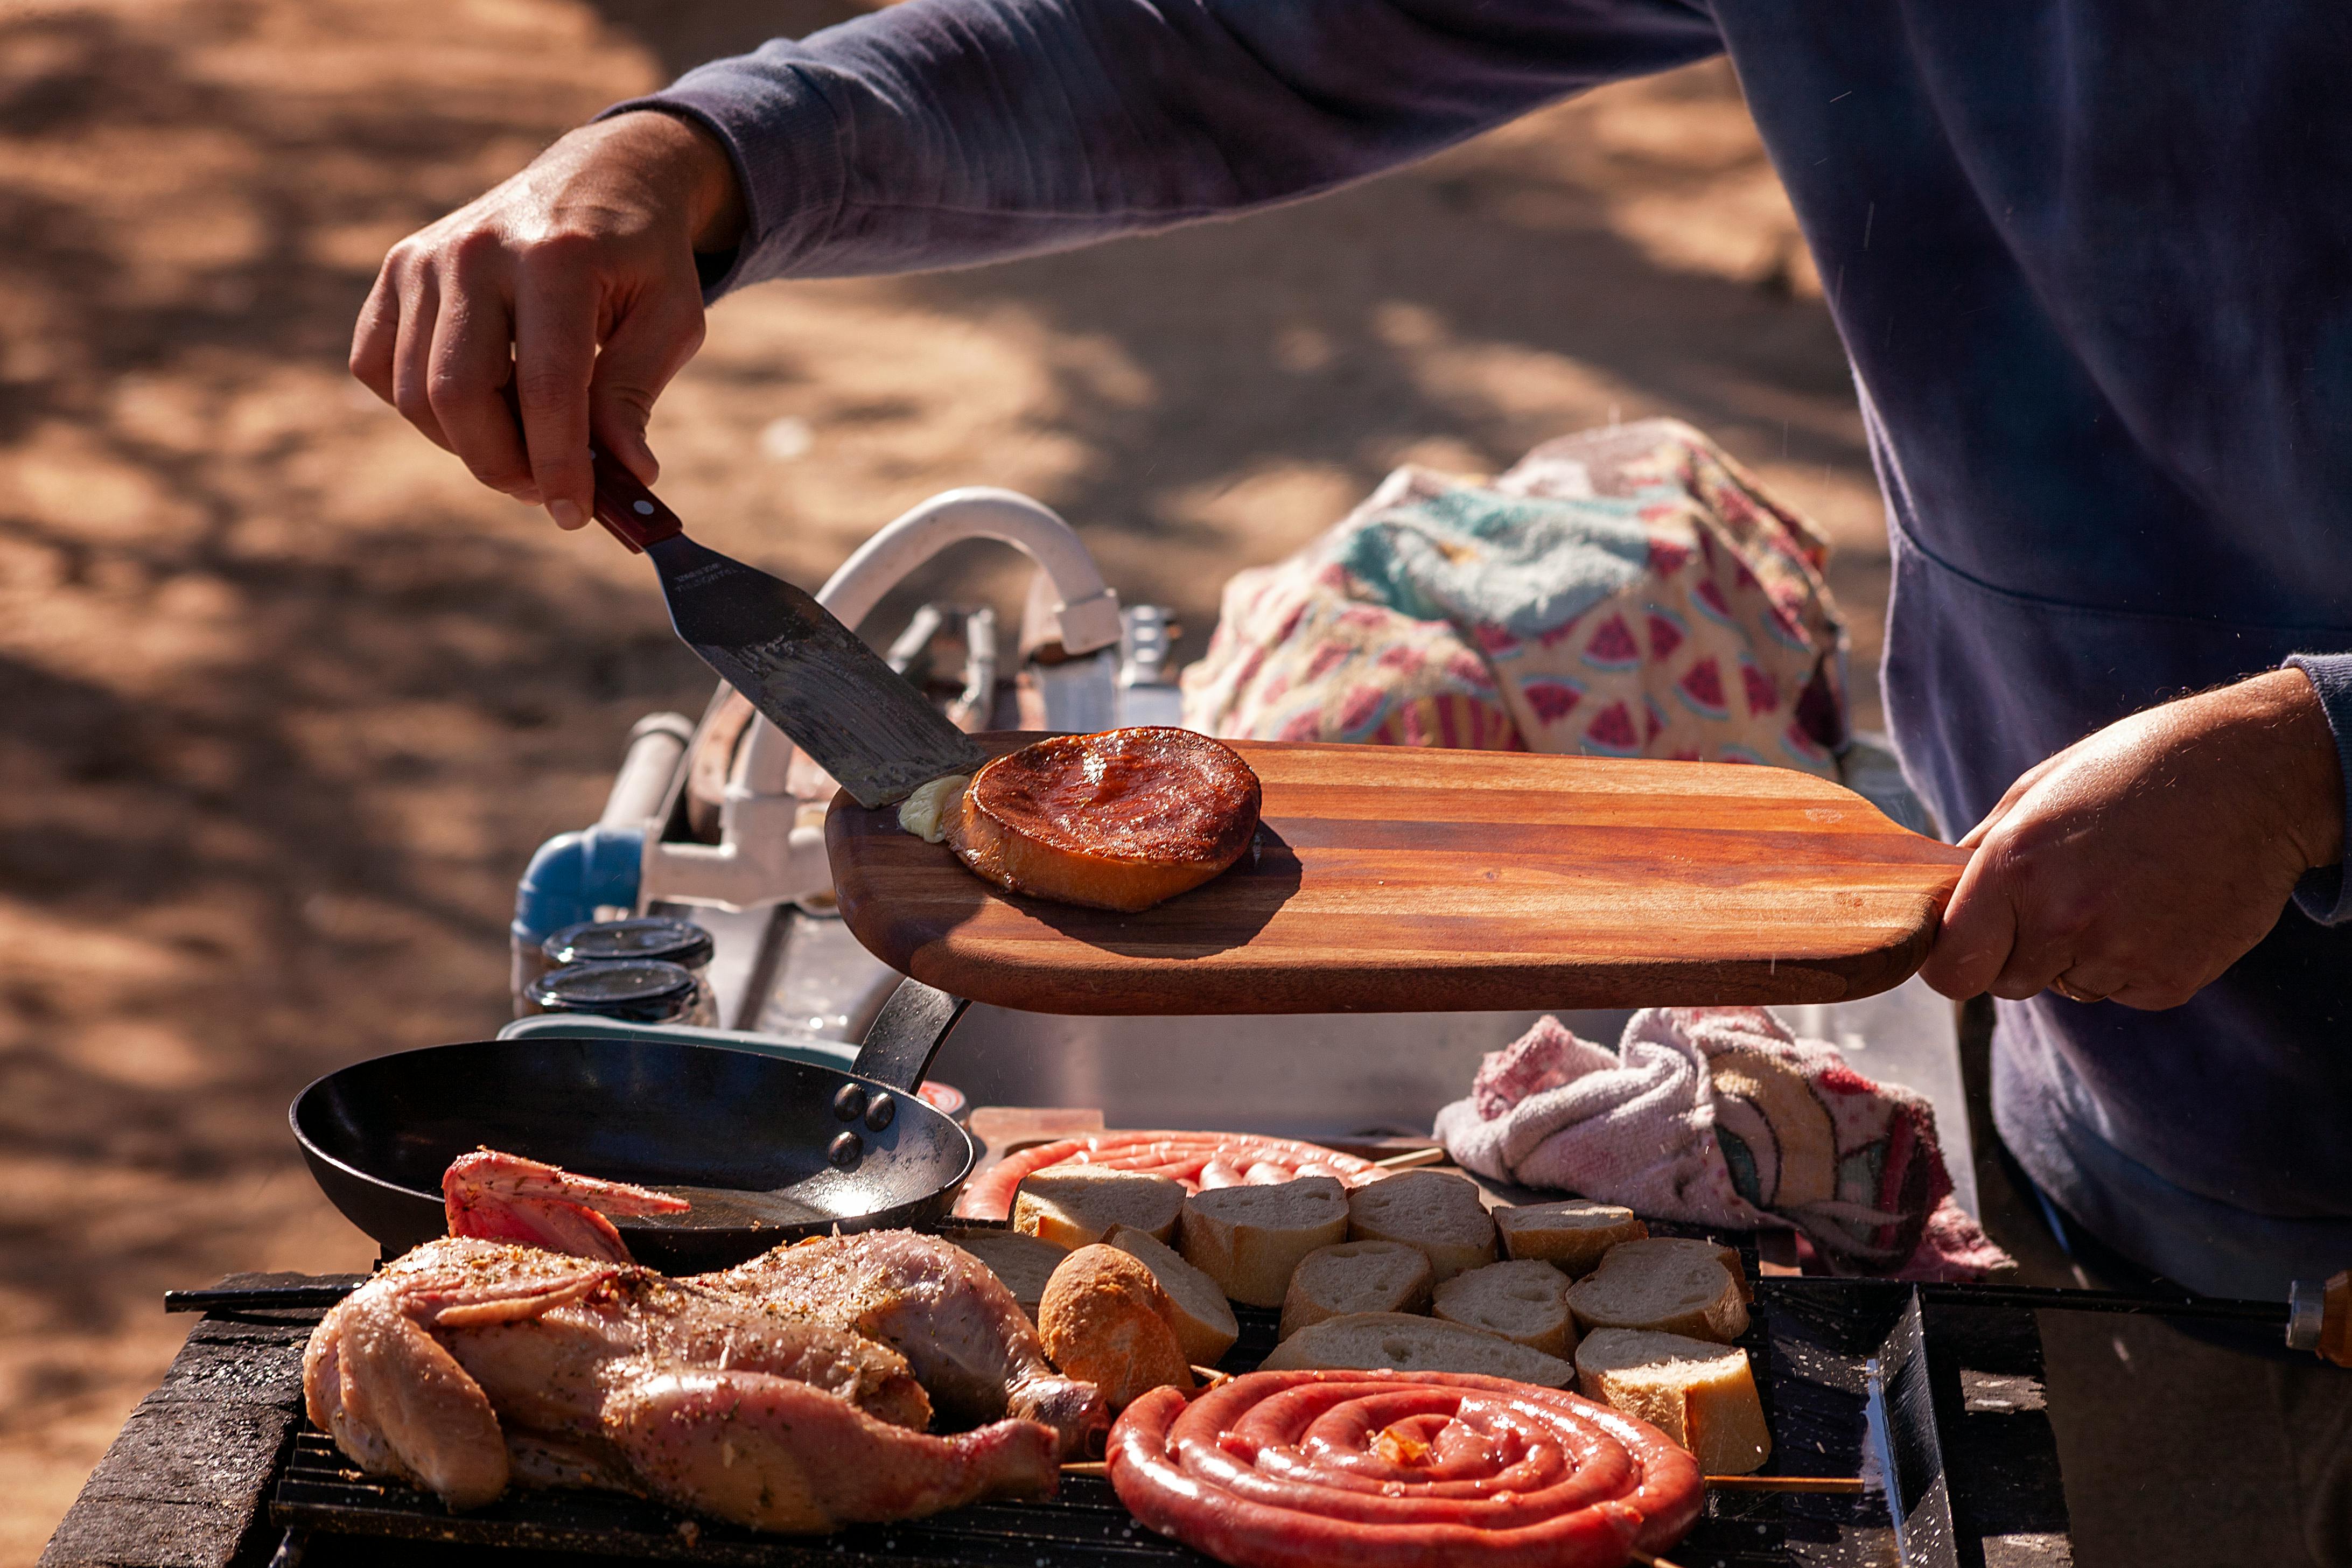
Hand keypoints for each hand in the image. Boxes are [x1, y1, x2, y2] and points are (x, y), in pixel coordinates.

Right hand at [350, 111, 745, 527]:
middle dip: (503, 465)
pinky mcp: (397, 270)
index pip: (547, 387)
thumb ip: (637, 393)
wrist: (599, 177)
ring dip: (469, 444)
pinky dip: (422, 409)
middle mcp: (477, 251)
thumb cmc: (642, 258)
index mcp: (556, 259)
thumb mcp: (672, 319)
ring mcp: (425, 257)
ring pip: (416, 393)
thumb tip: (626, 475)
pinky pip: (379, 367)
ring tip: (526, 446)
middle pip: (459, 395)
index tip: (575, 514)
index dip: (559, 464)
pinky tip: (481, 406)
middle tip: (548, 490)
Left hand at [1919, 668, 2344, 1009]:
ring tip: (2121, 888)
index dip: (1956, 960)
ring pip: (2067, 986)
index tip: (1968, 945)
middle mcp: (2064, 920)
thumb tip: (1940, 898)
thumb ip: (1981, 852)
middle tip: (2064, 896)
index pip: (1952, 968)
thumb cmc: (2137, 769)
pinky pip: (2122, 991)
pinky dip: (2131, 961)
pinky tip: (2157, 906)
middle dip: (2020, 951)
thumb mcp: (2039, 790)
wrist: (2256, 777)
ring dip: (2080, 953)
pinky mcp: (2171, 981)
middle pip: (2007, 982)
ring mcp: (2120, 956)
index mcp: (2017, 867)